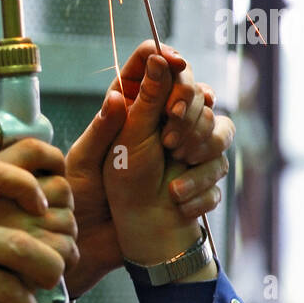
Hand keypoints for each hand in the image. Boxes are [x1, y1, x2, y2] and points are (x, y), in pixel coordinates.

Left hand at [66, 40, 232, 292]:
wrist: (100, 244)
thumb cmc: (84, 200)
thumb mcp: (87, 160)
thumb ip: (108, 124)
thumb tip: (123, 90)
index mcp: (126, 112)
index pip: (151, 69)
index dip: (164, 58)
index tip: (175, 61)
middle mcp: (159, 124)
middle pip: (193, 91)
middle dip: (187, 104)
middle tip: (170, 130)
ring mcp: (183, 149)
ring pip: (216, 125)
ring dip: (201, 140)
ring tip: (176, 158)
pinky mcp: (198, 176)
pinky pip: (219, 166)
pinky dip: (201, 182)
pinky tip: (176, 197)